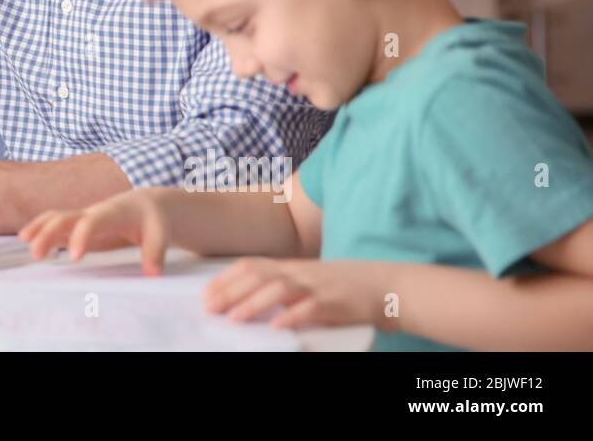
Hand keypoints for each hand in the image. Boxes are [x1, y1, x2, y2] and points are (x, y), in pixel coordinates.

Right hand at [19, 187, 171, 273]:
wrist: (149, 205)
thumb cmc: (153, 219)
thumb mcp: (161, 234)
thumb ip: (155, 253)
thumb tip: (152, 273)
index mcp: (113, 213)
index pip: (92, 221)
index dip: (80, 237)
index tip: (73, 257)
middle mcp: (94, 212)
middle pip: (66, 217)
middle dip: (49, 233)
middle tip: (36, 254)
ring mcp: (85, 216)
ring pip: (56, 217)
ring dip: (40, 228)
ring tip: (26, 244)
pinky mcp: (80, 223)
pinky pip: (56, 222)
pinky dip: (41, 228)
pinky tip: (29, 240)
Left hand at [203, 257, 398, 330]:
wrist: (387, 285)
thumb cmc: (343, 287)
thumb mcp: (308, 280)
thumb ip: (283, 286)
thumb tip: (248, 301)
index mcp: (291, 267)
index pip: (251, 266)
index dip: (226, 278)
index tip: (206, 293)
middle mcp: (299, 272)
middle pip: (258, 276)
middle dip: (230, 291)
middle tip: (209, 307)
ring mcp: (317, 286)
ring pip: (279, 290)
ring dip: (253, 303)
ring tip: (233, 318)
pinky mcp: (335, 303)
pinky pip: (310, 309)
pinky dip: (292, 317)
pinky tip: (276, 327)